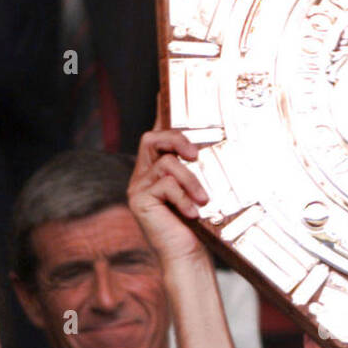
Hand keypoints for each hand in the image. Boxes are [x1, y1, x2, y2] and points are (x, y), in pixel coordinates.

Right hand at [128, 120, 211, 270]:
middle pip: (152, 138)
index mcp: (157, 171)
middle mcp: (143, 175)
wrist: (187, 257)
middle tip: (197, 156)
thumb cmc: (198, 228)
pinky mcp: (138, 200)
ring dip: (190, 181)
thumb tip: (209, 150)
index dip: (159, 111)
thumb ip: (198, 172)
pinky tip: (193, 214)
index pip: (156, 135)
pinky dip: (183, 198)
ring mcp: (138, 187)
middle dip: (176, 140)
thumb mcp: (201, 193)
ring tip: (204, 201)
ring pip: (165, 165)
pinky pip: (164, 184)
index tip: (163, 90)